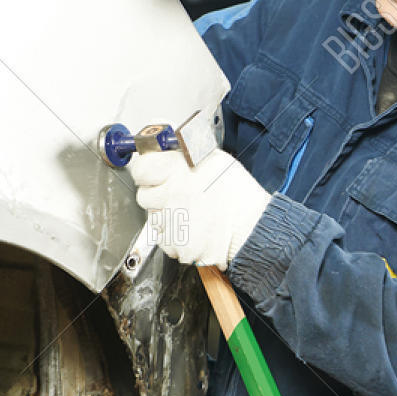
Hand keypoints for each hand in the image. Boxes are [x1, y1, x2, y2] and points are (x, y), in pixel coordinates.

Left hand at [129, 147, 270, 269]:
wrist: (254, 227)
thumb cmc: (240, 194)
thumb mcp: (213, 159)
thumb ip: (183, 156)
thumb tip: (165, 150)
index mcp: (178, 171)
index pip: (141, 168)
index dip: (146, 172)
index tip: (152, 175)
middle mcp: (171, 195)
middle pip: (145, 197)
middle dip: (158, 197)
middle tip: (178, 197)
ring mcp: (172, 222)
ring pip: (155, 220)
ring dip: (168, 218)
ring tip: (192, 215)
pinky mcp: (177, 245)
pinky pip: (166, 241)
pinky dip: (177, 238)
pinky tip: (194, 230)